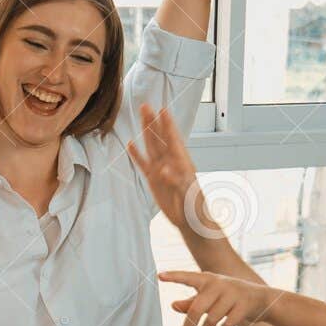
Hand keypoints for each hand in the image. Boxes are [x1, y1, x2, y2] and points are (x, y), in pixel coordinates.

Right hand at [128, 104, 206, 232]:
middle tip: (146, 105)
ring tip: (141, 116)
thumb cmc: (194, 207)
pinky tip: (130, 144)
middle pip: (159, 138)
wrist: (191, 220)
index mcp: (181, 163)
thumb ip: (176, 181)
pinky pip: (143, 164)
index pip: (173, 140)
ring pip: (151, 146)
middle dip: (153, 121)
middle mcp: (170, 162)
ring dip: (146, 131)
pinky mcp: (153, 180)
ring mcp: (160, 169)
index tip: (163, 110)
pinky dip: (136, 155)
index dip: (168, 125)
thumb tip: (164, 170)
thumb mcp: (187, 194)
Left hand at [158, 269, 274, 325]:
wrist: (261, 299)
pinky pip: (226, 324)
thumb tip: (172, 305)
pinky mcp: (244, 306)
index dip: (174, 276)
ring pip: (211, 319)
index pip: (187, 277)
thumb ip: (191, 302)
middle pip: (196, 310)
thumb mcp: (209, 297)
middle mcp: (219, 284)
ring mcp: (233, 293)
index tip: (159, 276)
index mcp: (207, 279)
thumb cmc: (227, 297)